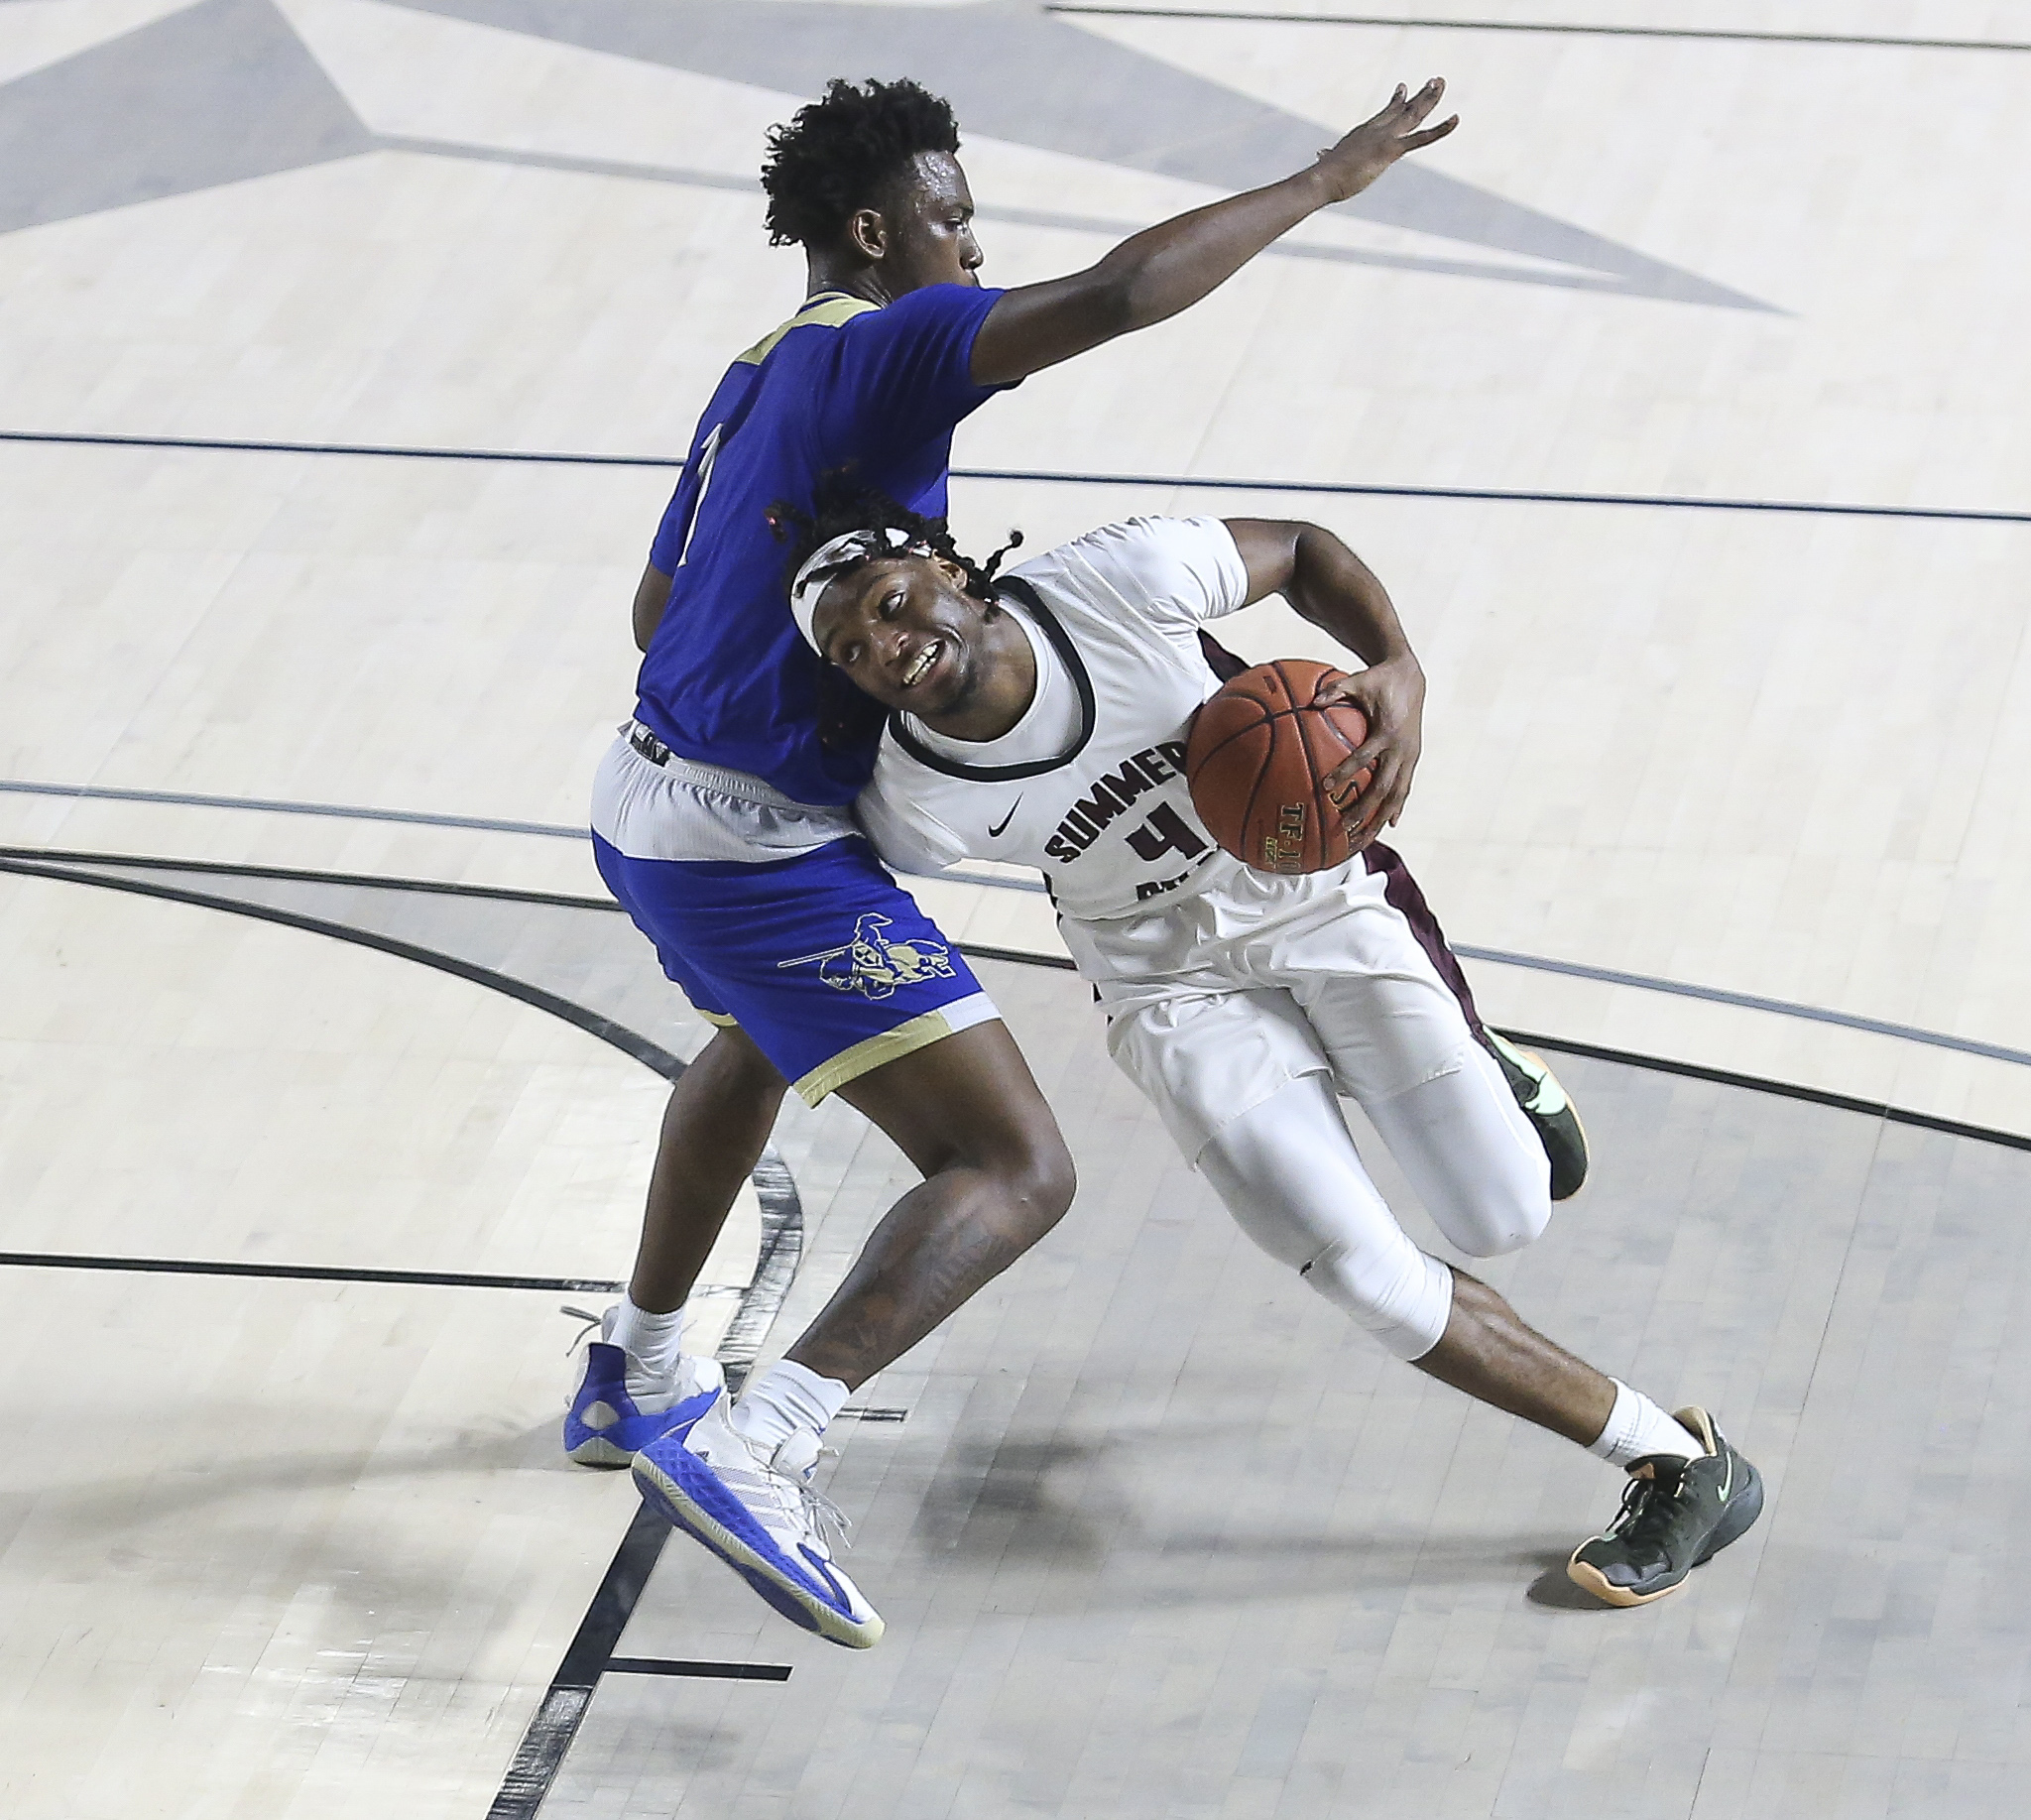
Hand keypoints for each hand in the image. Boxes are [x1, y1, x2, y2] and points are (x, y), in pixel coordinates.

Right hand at [1312, 79, 1457, 204]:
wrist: (1322, 178)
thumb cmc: (1324, 176)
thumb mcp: (1330, 163)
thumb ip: (1329, 158)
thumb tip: (1321, 155)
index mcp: (1364, 133)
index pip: (1385, 114)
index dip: (1397, 101)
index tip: (1404, 88)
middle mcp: (1377, 129)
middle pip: (1404, 109)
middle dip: (1421, 95)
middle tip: (1435, 81)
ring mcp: (1385, 136)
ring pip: (1414, 114)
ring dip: (1430, 98)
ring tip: (1440, 82)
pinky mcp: (1391, 149)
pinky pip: (1422, 138)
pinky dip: (1441, 129)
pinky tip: (1455, 119)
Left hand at [1316, 655, 1424, 848]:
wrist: (1411, 677)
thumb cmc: (1380, 679)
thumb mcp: (1358, 680)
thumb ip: (1334, 691)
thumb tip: (1311, 702)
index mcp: (1387, 731)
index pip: (1365, 757)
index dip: (1346, 772)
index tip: (1325, 787)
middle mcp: (1402, 748)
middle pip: (1383, 787)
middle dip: (1364, 810)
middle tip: (1343, 826)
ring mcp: (1410, 756)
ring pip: (1397, 795)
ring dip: (1380, 819)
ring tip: (1363, 840)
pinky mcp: (1414, 759)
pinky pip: (1405, 788)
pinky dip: (1396, 807)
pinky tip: (1388, 825)